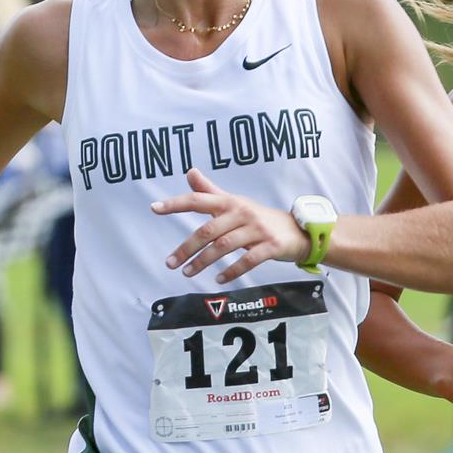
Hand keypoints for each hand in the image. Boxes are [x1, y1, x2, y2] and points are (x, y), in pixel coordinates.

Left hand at [152, 168, 307, 284]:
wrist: (297, 230)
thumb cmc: (258, 218)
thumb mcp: (234, 203)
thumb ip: (210, 191)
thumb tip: (190, 172)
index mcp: (230, 202)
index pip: (198, 199)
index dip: (176, 203)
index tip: (155, 208)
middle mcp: (242, 213)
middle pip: (208, 230)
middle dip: (186, 248)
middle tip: (170, 263)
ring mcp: (257, 229)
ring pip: (224, 246)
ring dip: (203, 262)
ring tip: (187, 273)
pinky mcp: (270, 246)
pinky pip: (248, 260)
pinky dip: (231, 271)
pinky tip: (218, 280)